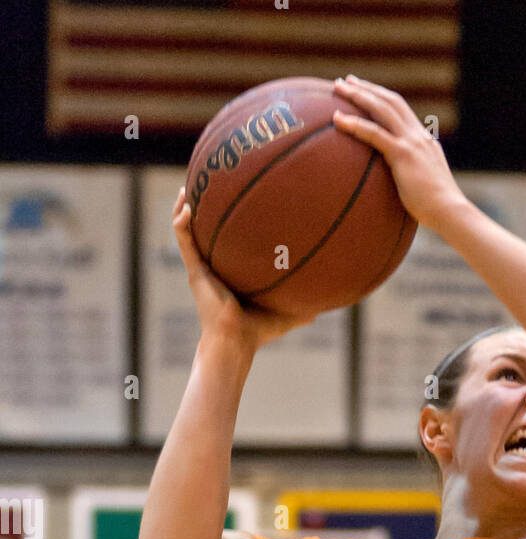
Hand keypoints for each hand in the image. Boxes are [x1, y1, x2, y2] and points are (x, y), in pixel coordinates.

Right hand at [172, 188, 315, 353]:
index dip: (225, 228)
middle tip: (206, 186)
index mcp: (229, 276)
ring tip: (184, 189)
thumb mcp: (284, 314)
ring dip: (181, 210)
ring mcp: (201, 270)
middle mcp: (212, 270)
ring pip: (186, 234)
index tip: (232, 204)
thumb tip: (322, 309)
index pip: (225, 247)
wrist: (236, 342)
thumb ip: (300, 309)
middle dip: (201, 211)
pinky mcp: (195, 273)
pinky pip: (184, 242)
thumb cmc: (257, 333)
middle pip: (203, 235)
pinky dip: (181, 224)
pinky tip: (186, 206)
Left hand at [332, 76, 466, 232]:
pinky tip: (337, 119)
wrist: (450, 212)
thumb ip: (413, 178)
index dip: (382, 97)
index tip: (365, 90)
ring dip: (358, 95)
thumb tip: (401, 187)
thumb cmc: (437, 210)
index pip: (401, 110)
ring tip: (337, 87)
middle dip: (367, 88)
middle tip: (346, 80)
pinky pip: (374, 134)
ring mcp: (411, 142)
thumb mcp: (425, 187)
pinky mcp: (403, 154)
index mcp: (423, 141)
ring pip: (381, 109)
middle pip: (390, 101)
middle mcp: (418, 135)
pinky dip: (354, 124)